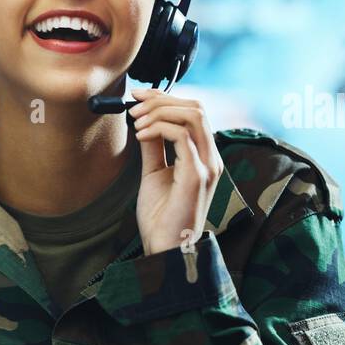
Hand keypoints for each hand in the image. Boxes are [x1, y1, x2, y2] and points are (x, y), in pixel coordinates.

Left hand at [129, 88, 223, 255]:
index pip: (194, 112)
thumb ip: (153, 147)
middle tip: (134, 107)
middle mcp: (211, 157)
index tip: (138, 97)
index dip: (165, 98)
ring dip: (159, 111)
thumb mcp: (153, 173)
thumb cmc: (161, 216)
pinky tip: (140, 135)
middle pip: (196, 107)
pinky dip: (158, 128)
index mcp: (203, 156)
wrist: (164, 248)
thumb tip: (143, 121)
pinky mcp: (197, 175)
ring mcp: (207, 165)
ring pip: (193, 115)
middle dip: (161, 100)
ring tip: (137, 122)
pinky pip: (182, 136)